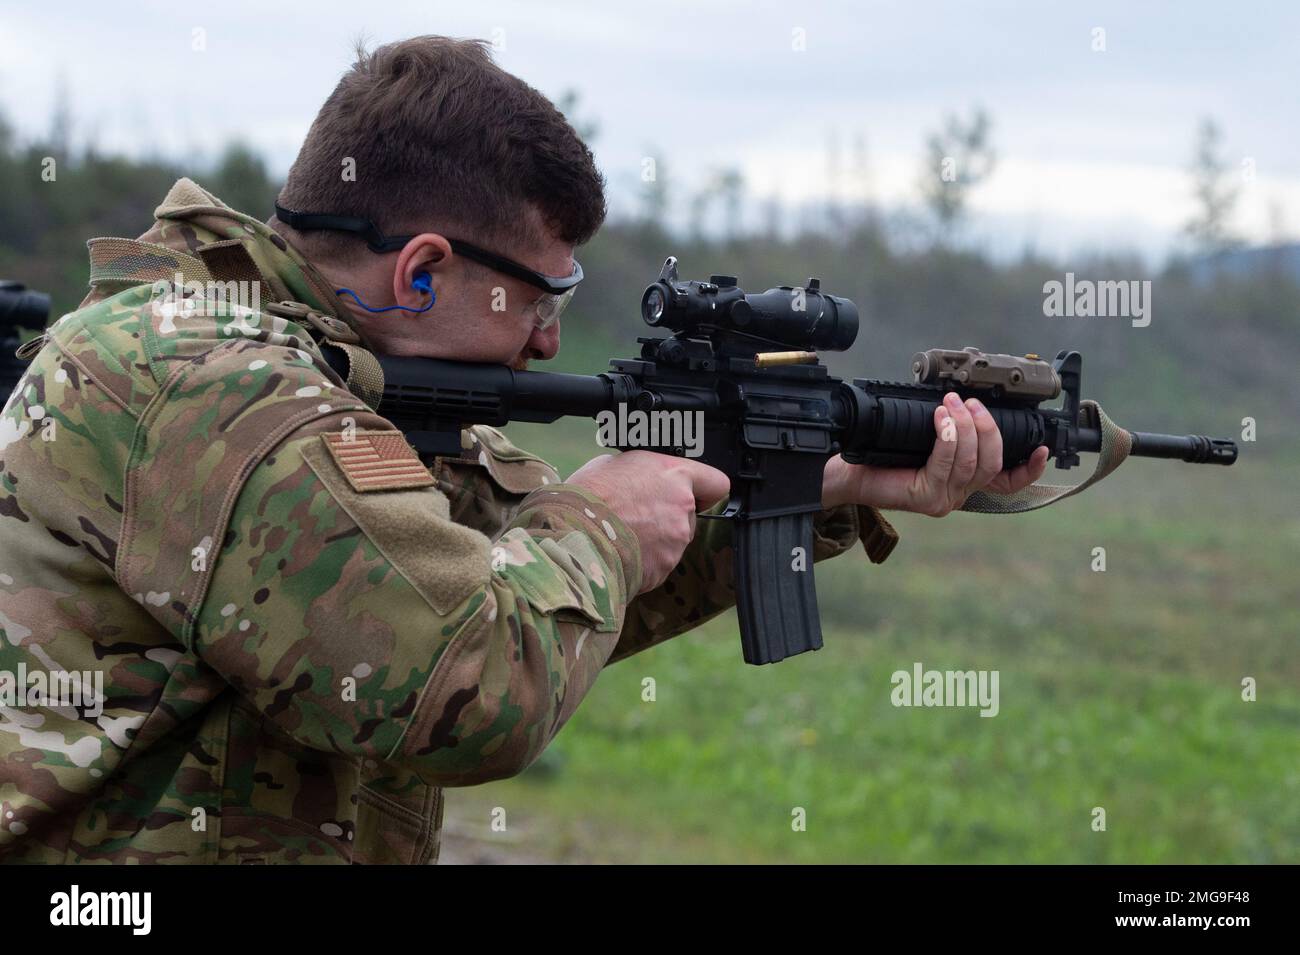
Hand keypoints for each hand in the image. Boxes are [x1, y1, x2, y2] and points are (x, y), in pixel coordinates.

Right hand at [566, 451, 729, 592]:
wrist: (571, 538)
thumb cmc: (585, 498)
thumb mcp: (613, 465)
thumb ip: (642, 472)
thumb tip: (643, 479)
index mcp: (674, 475)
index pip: (715, 482)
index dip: (704, 488)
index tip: (693, 492)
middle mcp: (682, 508)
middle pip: (689, 513)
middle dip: (668, 515)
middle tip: (636, 514)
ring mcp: (676, 541)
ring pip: (673, 539)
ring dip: (655, 538)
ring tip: (621, 533)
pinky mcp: (664, 568)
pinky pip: (659, 562)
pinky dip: (644, 559)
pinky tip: (620, 551)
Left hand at [823, 392, 1049, 516]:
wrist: (848, 474)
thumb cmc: (882, 455)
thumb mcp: (923, 438)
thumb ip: (949, 429)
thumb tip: (964, 398)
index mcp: (963, 482)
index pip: (1007, 483)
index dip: (1029, 468)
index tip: (1041, 447)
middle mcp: (958, 494)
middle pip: (993, 464)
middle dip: (988, 428)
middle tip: (971, 403)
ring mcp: (944, 498)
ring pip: (972, 463)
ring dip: (966, 427)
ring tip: (952, 404)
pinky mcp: (926, 497)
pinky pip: (947, 464)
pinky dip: (948, 437)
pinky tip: (942, 419)